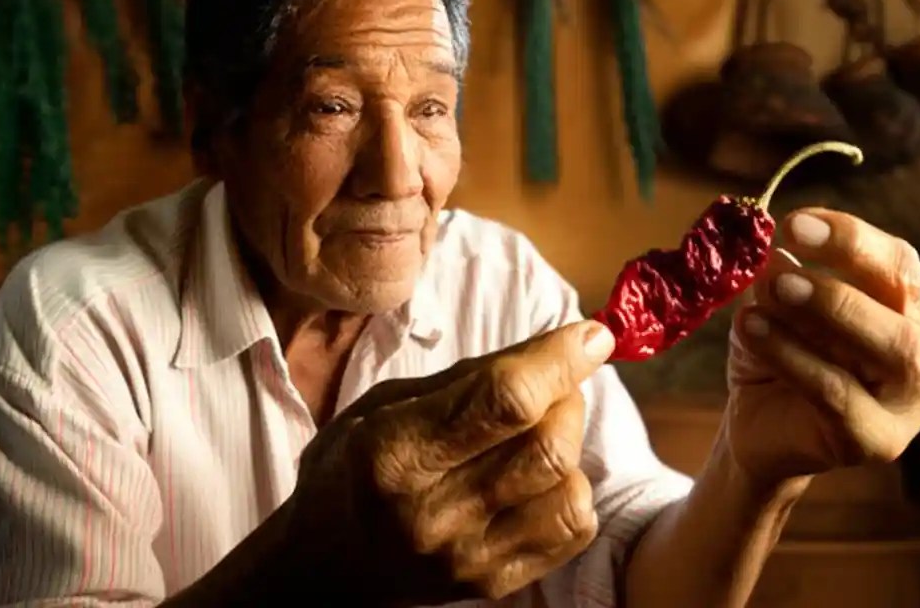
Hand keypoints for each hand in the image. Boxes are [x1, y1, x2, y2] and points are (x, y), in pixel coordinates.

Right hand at [283, 321, 614, 606]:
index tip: (593, 335)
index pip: (503, 401)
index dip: (559, 361)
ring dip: (569, 445)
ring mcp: (466, 557)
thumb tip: (550, 349)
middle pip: (547, 445)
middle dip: (567, 398)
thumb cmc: (353, 467)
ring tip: (536, 431)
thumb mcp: (384, 404)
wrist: (326, 565)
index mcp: (395, 453)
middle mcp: (432, 512)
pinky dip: (569, 488)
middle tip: (551, 384)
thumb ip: (465, 380)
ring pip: (569, 487)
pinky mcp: (492, 583)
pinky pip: (572, 529)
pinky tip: (536, 477)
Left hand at [725, 208, 919, 488]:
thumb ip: (779, 278)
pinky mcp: (877, 440)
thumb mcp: (773, 308)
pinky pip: (840, 395)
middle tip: (785, 248)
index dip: (850, 236)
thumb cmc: (775, 357)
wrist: (756, 429)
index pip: (896, 261)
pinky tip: (752, 330)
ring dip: (829, 310)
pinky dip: (793, 357)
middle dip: (847, 265)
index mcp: (905, 308)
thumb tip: (774, 248)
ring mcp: (909, 402)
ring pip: (890, 348)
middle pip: (905, 299)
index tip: (794, 222)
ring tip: (772, 289)